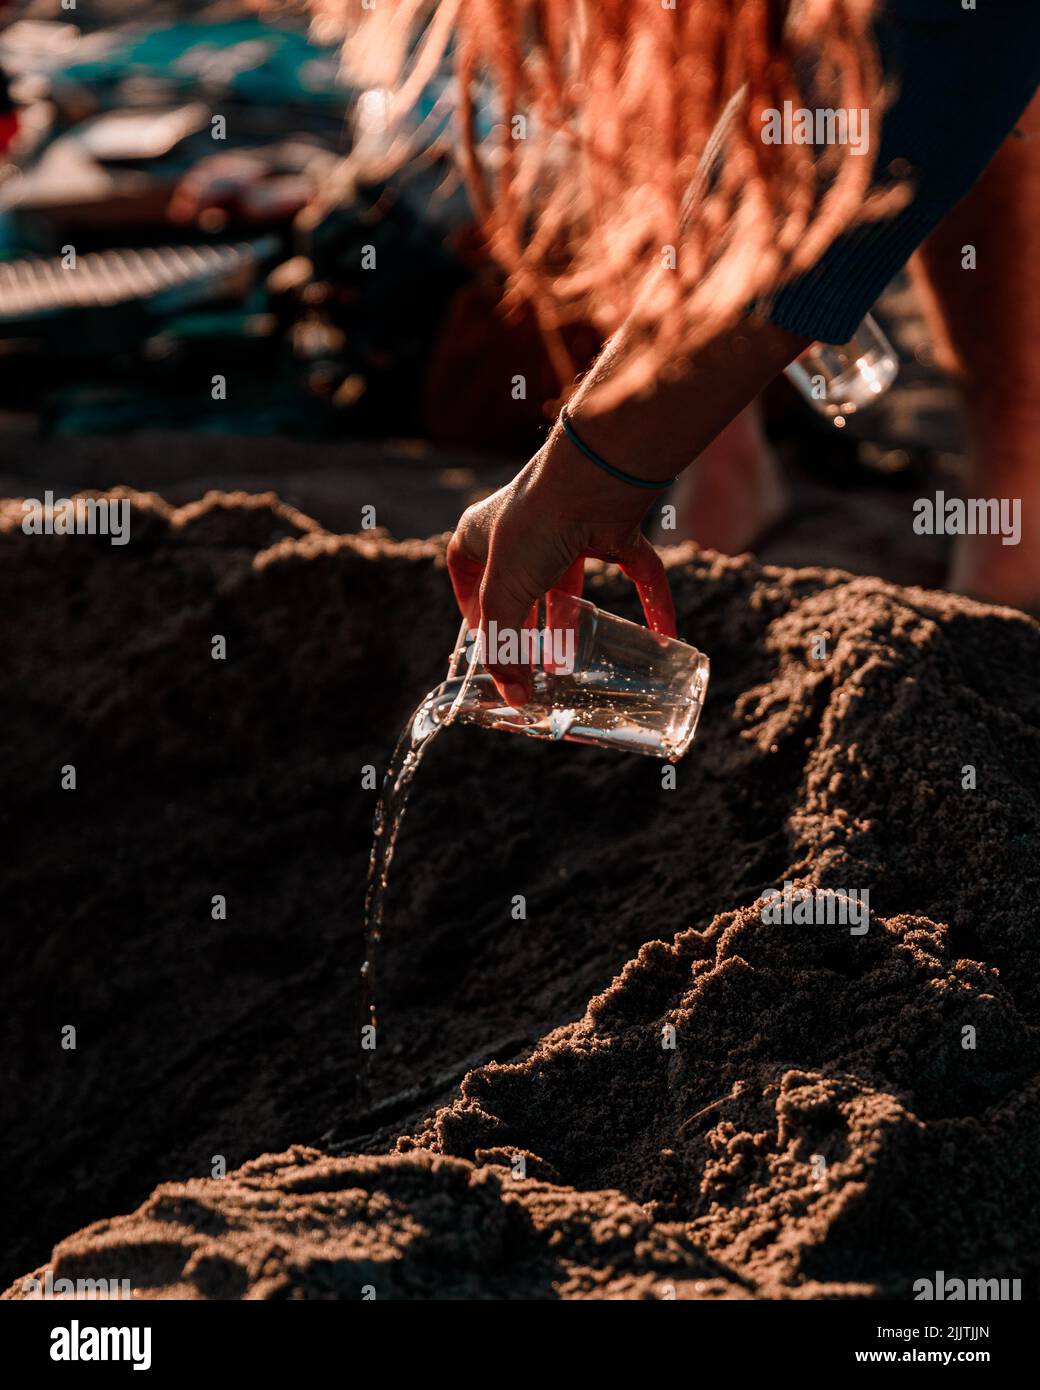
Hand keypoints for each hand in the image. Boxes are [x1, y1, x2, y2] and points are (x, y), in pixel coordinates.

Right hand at [446, 429, 675, 704]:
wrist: (596, 476)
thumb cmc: (535, 526)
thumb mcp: (505, 594)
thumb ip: (504, 646)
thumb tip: (513, 697)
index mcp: (482, 531)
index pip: (465, 569)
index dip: (471, 606)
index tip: (481, 637)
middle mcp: (525, 526)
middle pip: (521, 584)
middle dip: (527, 626)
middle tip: (531, 664)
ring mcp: (573, 526)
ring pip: (571, 580)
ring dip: (573, 621)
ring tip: (574, 661)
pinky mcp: (618, 528)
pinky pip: (638, 572)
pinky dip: (652, 602)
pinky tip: (664, 634)